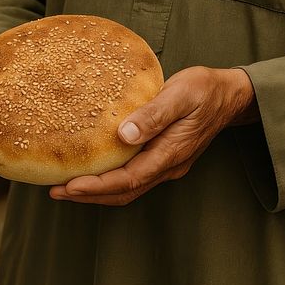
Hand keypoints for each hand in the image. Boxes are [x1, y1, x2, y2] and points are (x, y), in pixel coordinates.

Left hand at [49, 66, 256, 205]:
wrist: (229, 94)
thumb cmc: (204, 89)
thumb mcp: (180, 94)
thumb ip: (153, 115)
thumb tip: (124, 135)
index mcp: (170, 153)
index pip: (128, 179)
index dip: (97, 186)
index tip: (69, 186)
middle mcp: (167, 165)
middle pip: (123, 192)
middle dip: (88, 195)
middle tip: (55, 192)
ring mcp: (166, 164)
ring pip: (127, 188)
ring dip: (96, 191)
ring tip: (65, 187)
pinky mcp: (162, 157)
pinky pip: (132, 177)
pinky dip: (108, 181)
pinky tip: (90, 172)